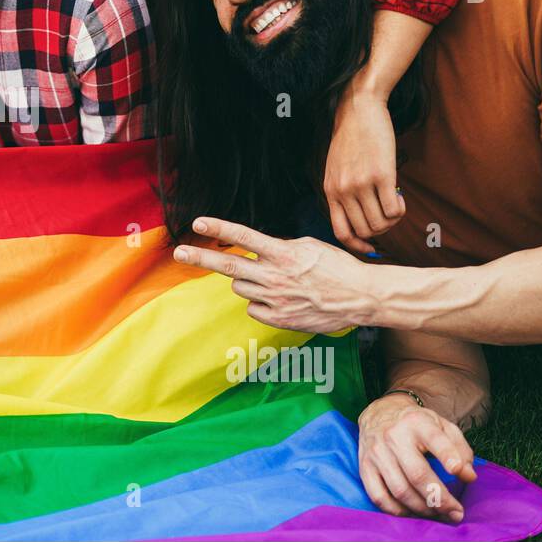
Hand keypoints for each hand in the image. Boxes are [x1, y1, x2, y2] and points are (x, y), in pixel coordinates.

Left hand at [172, 217, 380, 332]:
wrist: (361, 298)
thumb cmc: (337, 268)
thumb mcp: (309, 246)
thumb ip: (280, 247)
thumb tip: (259, 250)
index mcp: (283, 253)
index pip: (243, 236)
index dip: (218, 228)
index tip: (197, 223)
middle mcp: (274, 275)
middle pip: (228, 266)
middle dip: (200, 258)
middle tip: (180, 253)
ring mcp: (275, 299)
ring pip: (240, 287)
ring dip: (247, 281)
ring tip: (271, 280)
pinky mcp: (278, 318)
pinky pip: (253, 308)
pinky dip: (260, 302)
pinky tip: (279, 299)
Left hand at [324, 89, 404, 252]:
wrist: (359, 111)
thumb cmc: (350, 140)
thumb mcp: (335, 168)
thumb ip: (342, 192)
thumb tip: (358, 218)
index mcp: (330, 191)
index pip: (341, 232)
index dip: (357, 245)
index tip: (371, 247)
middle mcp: (343, 191)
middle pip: (365, 230)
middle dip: (381, 230)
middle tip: (388, 215)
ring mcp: (361, 184)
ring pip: (381, 224)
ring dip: (392, 220)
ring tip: (394, 204)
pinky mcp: (381, 175)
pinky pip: (394, 210)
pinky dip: (400, 209)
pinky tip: (398, 196)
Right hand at [358, 393, 476, 521]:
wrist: (379, 413)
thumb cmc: (417, 424)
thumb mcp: (442, 425)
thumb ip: (460, 449)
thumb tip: (468, 476)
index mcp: (417, 423)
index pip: (435, 440)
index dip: (448, 456)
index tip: (459, 472)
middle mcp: (394, 437)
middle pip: (417, 475)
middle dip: (440, 499)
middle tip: (456, 513)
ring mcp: (377, 453)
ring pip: (400, 490)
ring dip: (422, 509)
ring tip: (438, 513)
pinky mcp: (364, 467)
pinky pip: (379, 497)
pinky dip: (397, 511)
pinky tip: (412, 512)